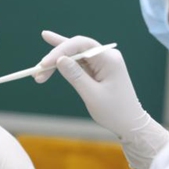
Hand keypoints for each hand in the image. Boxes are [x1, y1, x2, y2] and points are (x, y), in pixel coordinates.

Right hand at [35, 30, 168, 168]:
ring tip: (39, 71)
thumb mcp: (92, 95)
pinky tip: (51, 45)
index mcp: (109, 59)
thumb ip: (75, 76)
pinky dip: (64, 63)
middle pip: (76, 48)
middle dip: (56, 57)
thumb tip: (59, 59)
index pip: (81, 45)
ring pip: (75, 55)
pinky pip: (78, 62)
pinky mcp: (98, 69)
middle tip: (38, 70)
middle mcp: (106, 56)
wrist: (130, 124)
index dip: (60, 50)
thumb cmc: (114, 112)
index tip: (44, 64)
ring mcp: (102, 62)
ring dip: (57, 62)